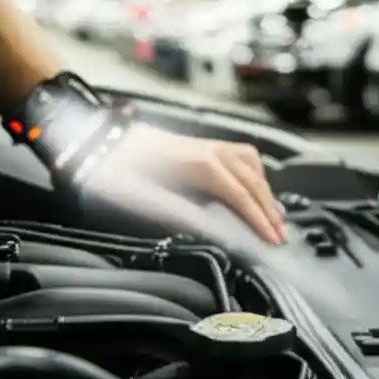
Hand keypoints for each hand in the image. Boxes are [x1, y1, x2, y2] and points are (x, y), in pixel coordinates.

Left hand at [95, 125, 286, 244]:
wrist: (97, 139)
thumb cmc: (115, 169)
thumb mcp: (141, 198)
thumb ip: (178, 215)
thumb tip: (209, 231)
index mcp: (198, 163)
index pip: (240, 194)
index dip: (258, 219)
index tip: (272, 239)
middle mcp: (208, 150)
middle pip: (252, 180)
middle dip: (269, 210)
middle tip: (281, 235)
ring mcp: (205, 145)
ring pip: (250, 164)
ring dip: (264, 190)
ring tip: (273, 214)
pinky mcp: (199, 145)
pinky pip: (239, 155)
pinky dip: (253, 172)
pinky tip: (253, 185)